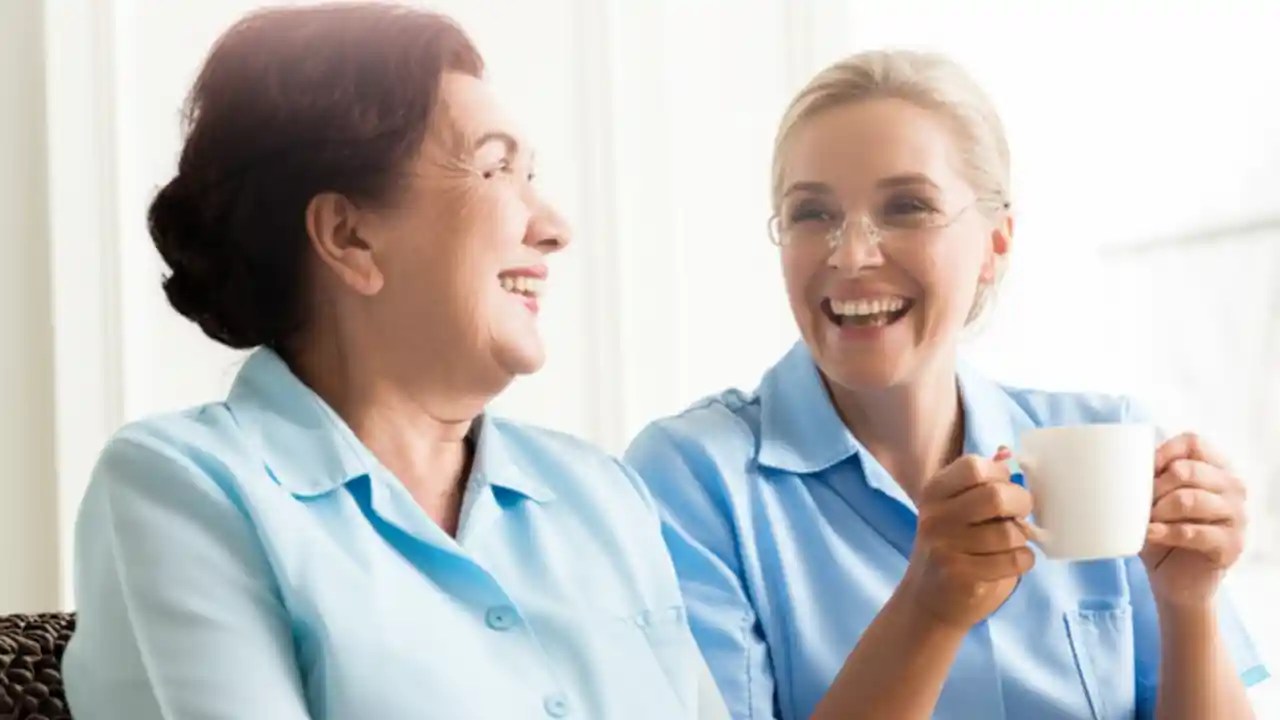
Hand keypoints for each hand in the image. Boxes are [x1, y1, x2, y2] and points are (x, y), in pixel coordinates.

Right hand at [899, 448, 1035, 629]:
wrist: (927, 601)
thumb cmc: (952, 549)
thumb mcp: (956, 510)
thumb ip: (981, 484)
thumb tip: (1007, 453)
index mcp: (934, 492)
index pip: (975, 467)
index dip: (1000, 476)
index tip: (1004, 489)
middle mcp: (935, 516)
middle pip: (997, 496)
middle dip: (1021, 504)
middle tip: (1020, 516)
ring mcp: (945, 546)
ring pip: (1010, 532)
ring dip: (1020, 539)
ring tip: (1009, 544)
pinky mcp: (960, 574)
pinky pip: (1013, 560)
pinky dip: (1022, 560)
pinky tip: (1009, 562)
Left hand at [1140, 433, 1246, 608]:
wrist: (1175, 580)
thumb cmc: (1163, 532)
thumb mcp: (1154, 500)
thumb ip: (1148, 477)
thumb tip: (1118, 461)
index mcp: (1217, 468)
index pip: (1194, 443)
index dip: (1163, 452)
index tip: (1142, 470)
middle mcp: (1233, 487)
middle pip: (1188, 470)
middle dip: (1155, 485)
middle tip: (1140, 503)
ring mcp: (1237, 516)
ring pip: (1189, 499)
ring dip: (1157, 509)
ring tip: (1143, 520)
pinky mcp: (1231, 545)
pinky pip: (1192, 532)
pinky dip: (1164, 532)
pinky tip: (1148, 534)